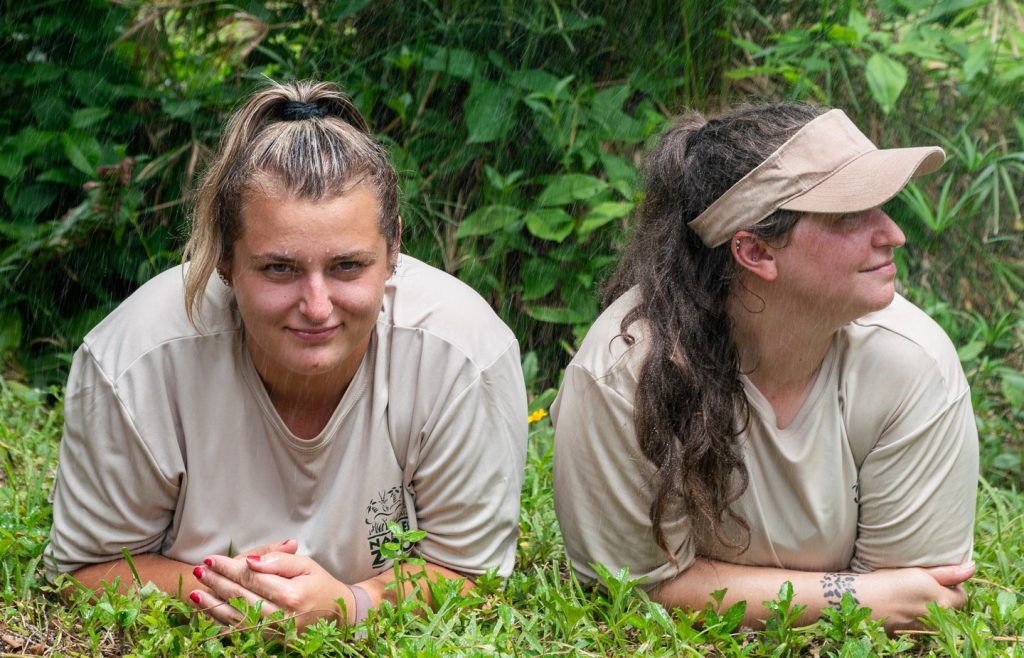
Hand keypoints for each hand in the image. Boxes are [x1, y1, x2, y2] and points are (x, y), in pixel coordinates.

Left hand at [189, 542, 353, 631]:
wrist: (339, 615)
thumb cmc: (320, 585)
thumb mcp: (306, 565)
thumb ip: (279, 561)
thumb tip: (250, 562)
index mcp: (291, 595)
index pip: (251, 578)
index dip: (229, 567)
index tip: (212, 558)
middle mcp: (280, 617)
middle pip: (240, 597)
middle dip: (217, 582)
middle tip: (199, 570)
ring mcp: (273, 633)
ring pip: (235, 618)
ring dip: (212, 605)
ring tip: (195, 591)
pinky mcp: (270, 642)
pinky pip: (240, 632)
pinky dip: (221, 622)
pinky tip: (208, 612)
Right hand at [859, 562, 974, 631]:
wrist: (859, 599)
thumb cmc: (887, 580)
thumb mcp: (918, 571)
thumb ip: (947, 573)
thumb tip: (972, 568)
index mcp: (942, 601)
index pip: (962, 597)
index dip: (952, 586)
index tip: (935, 578)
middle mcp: (935, 619)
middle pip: (947, 609)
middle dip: (939, 598)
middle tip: (919, 585)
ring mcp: (921, 630)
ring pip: (932, 618)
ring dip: (925, 609)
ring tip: (906, 596)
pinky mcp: (906, 635)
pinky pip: (916, 626)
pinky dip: (910, 617)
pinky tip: (896, 607)